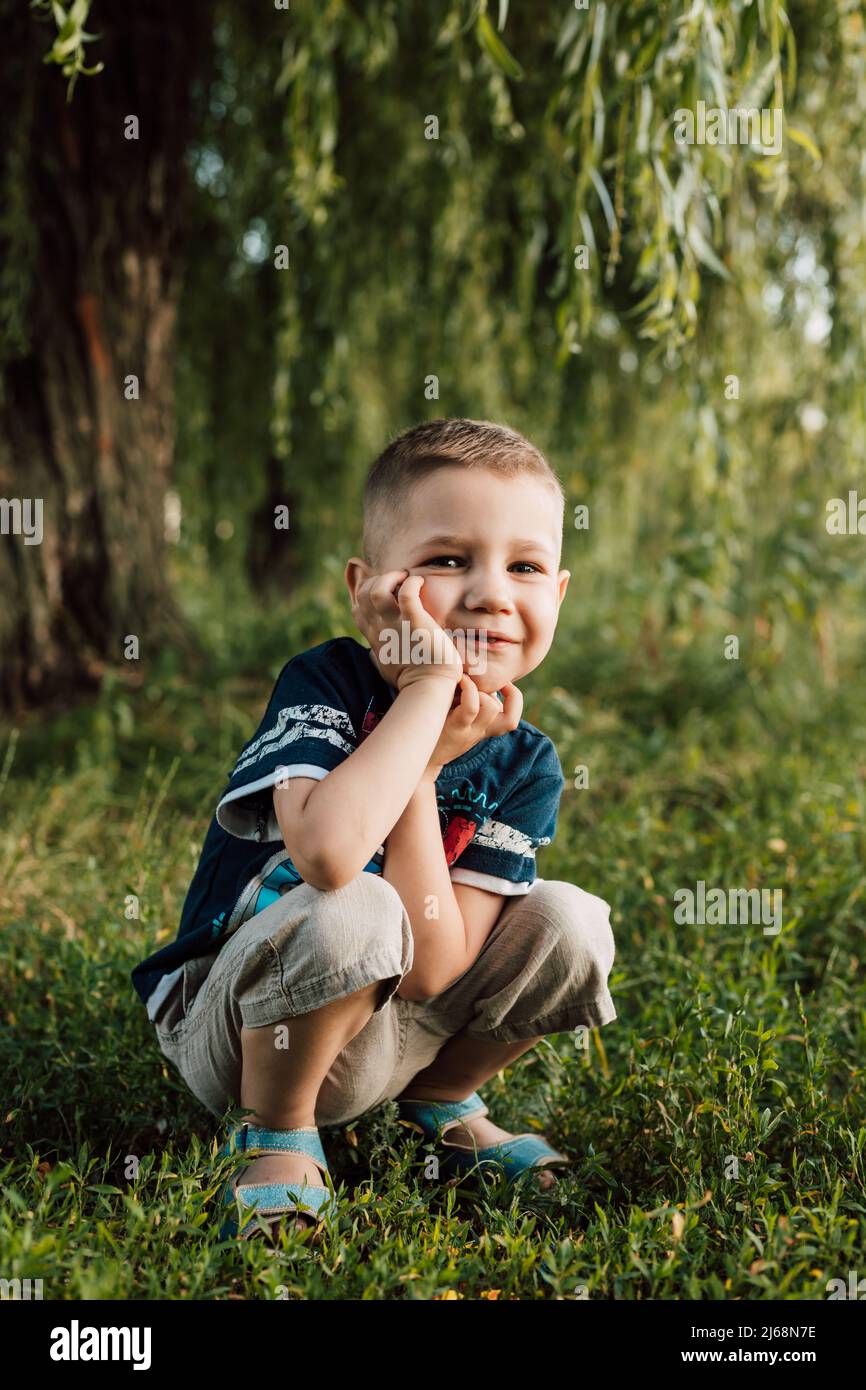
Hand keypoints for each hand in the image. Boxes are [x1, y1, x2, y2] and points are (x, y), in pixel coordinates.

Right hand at [351, 570, 464, 690]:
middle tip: (398, 580)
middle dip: (378, 580)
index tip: (384, 590)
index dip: (365, 592)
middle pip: (363, 593)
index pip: (357, 607)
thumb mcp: (385, 666)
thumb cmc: (411, 679)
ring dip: (391, 577)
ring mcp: (395, 624)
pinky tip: (420, 582)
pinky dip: (412, 582)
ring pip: (377, 589)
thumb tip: (373, 654)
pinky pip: (406, 592)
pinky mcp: (414, 621)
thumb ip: (378, 655)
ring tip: (406, 577)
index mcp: (373, 636)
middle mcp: (379, 628)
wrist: (428, 687)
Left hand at [425, 676, 522, 774]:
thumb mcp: (454, 720)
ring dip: (481, 689)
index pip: (511, 720)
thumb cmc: (432, 732)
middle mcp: (478, 732)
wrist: (414, 758)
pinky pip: (471, 707)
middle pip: (508, 716)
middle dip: (497, 690)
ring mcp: (467, 731)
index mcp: (482, 730)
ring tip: (464, 681)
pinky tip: (456, 680)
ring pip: (491, 707)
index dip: (514, 699)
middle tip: (477, 680)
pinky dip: (468, 688)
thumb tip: (473, 677)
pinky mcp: (454, 728)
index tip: (501, 684)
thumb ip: (467, 704)